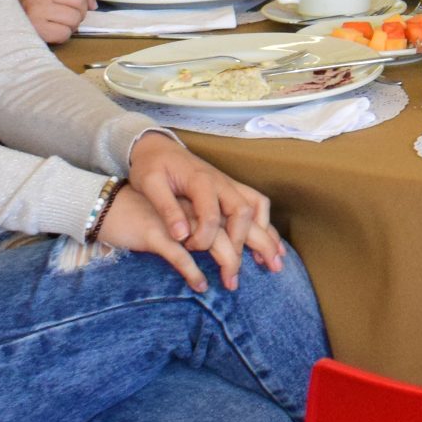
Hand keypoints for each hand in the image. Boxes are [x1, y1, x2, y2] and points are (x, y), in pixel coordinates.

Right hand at [14, 0, 94, 43]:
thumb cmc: (23, 7)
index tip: (91, 3)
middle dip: (81, 11)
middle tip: (73, 16)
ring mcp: (35, 9)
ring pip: (74, 17)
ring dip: (72, 25)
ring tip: (61, 24)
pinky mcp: (36, 28)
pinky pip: (64, 33)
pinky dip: (63, 36)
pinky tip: (53, 32)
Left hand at [118, 132, 286, 291]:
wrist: (157, 146)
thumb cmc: (151, 166)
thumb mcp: (150, 184)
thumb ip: (167, 209)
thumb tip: (183, 236)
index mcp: (200, 181)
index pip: (212, 216)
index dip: (203, 239)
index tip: (189, 249)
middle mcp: (221, 182)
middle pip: (242, 213)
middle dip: (242, 245)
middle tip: (234, 276)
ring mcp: (229, 185)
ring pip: (256, 207)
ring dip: (265, 234)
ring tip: (271, 262)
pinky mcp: (230, 188)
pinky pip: (256, 203)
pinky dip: (265, 223)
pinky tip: (268, 242)